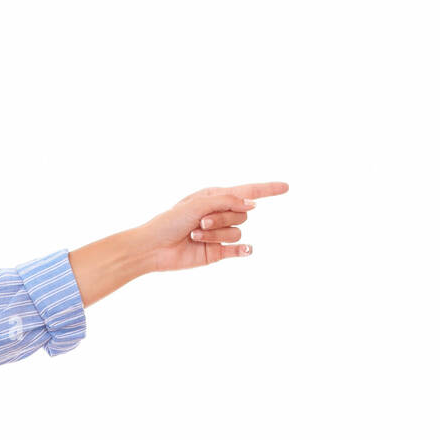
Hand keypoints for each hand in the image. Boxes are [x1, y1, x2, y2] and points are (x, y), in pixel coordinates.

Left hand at [140, 182, 288, 272]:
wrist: (153, 247)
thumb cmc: (170, 221)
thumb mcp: (198, 203)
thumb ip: (227, 200)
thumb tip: (252, 204)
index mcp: (216, 197)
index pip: (248, 191)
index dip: (268, 189)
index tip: (286, 187)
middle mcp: (220, 213)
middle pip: (242, 213)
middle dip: (221, 217)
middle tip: (198, 222)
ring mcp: (219, 234)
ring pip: (236, 231)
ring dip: (216, 233)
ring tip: (195, 235)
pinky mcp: (216, 252)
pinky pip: (237, 249)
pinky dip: (242, 250)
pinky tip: (247, 250)